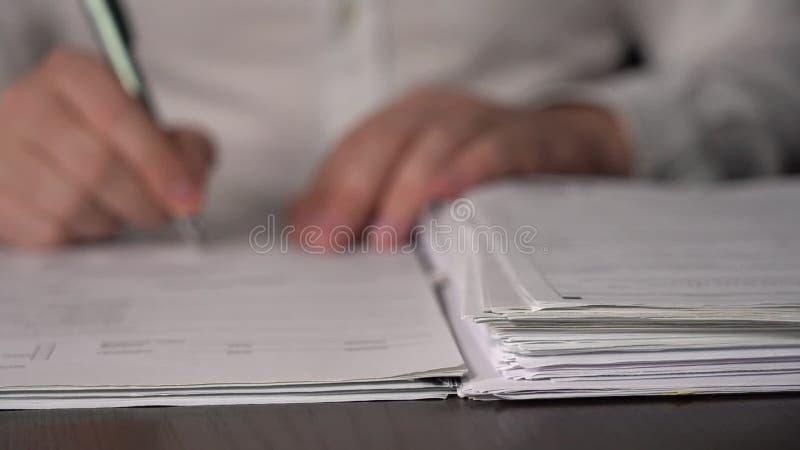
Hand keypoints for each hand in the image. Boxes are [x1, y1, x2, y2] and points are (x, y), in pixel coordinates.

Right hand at [0, 48, 213, 247]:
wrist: (36, 146)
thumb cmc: (102, 136)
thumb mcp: (150, 124)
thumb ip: (185, 147)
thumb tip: (189, 184)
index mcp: (72, 74)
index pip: (117, 116)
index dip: (158, 163)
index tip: (186, 197)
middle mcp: (28, 103)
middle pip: (96, 165)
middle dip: (143, 199)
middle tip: (164, 212)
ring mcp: (1, 150)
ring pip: (72, 204)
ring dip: (111, 219)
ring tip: (119, 208)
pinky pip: (48, 231)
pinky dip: (81, 235)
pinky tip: (87, 217)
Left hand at [289, 89, 630, 249]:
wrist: (572, 154)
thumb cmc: (485, 179)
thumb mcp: (421, 189)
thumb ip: (365, 204)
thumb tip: (307, 230)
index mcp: (410, 120)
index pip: (358, 148)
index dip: (330, 192)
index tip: (312, 241)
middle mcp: (444, 112)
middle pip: (387, 141)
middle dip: (354, 191)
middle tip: (335, 244)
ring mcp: (488, 120)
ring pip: (436, 142)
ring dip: (405, 190)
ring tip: (384, 239)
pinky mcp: (532, 138)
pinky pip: (496, 148)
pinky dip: (468, 170)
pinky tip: (445, 197)